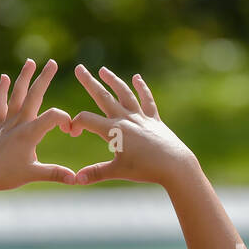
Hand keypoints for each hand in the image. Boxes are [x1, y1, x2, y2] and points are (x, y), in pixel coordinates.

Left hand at [0, 59, 74, 195]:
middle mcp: (18, 123)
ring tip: (30, 62)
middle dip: (44, 78)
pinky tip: (4, 77)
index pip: (53, 116)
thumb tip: (77, 179)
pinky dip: (2, 90)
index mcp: (29, 133)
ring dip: (24, 77)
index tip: (70, 131)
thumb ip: (55, 174)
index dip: (66, 120)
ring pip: (17, 95)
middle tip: (52, 62)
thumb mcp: (32, 175)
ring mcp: (6, 123)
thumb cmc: (4, 176)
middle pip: (34, 96)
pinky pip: (0, 104)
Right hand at [67, 65, 197, 187]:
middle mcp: (126, 119)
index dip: (74, 124)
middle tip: (79, 68)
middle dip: (89, 82)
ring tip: (103, 70)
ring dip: (113, 80)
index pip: (86, 120)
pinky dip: (142, 89)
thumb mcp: (118, 172)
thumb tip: (75, 180)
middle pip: (103, 97)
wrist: (175, 166)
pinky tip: (137, 78)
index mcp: (113, 130)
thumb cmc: (146, 170)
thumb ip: (95, 173)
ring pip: (124, 94)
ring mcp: (141, 117)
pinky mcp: (154, 120)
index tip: (72, 133)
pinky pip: (147, 101)